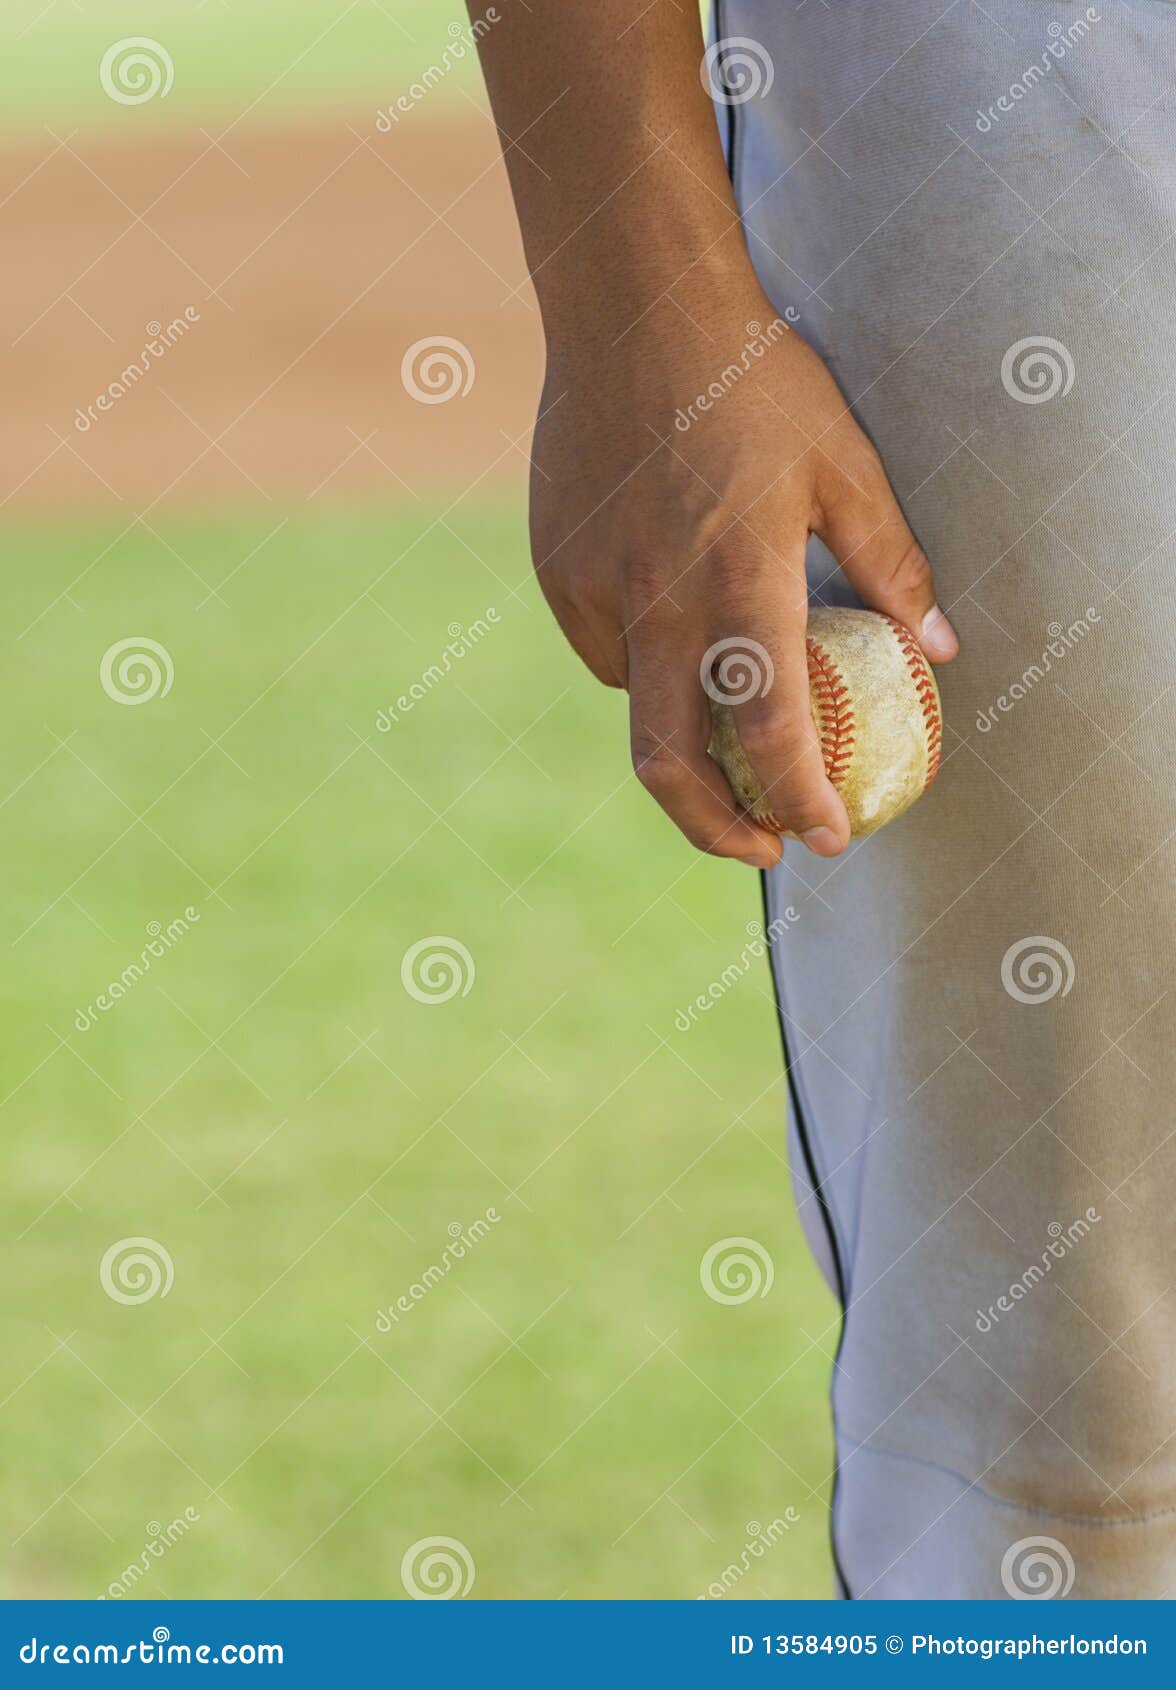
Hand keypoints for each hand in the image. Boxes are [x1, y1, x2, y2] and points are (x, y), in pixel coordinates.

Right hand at [528, 289, 958, 868]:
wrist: (633, 308)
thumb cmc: (752, 379)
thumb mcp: (845, 463)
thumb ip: (891, 562)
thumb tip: (937, 645)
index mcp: (738, 580)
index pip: (769, 729)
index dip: (800, 800)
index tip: (825, 838)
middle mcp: (657, 601)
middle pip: (667, 765)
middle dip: (715, 830)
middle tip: (761, 846)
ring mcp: (594, 588)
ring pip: (638, 700)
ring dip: (686, 726)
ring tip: (729, 700)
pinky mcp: (555, 569)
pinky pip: (602, 646)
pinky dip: (645, 659)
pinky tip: (673, 612)